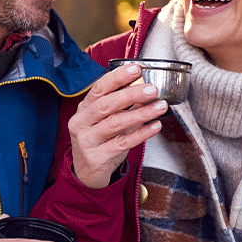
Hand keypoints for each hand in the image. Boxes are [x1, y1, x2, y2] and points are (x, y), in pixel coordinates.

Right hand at [70, 63, 168, 188]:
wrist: (86, 173)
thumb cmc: (99, 142)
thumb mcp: (105, 121)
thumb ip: (121, 106)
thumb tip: (144, 88)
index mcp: (83, 109)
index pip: (99, 88)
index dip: (117, 77)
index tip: (136, 69)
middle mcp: (81, 123)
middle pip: (106, 104)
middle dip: (131, 94)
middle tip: (152, 89)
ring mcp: (87, 140)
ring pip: (115, 123)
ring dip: (141, 113)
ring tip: (160, 107)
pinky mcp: (97, 157)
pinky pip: (122, 143)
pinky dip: (141, 133)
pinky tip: (155, 126)